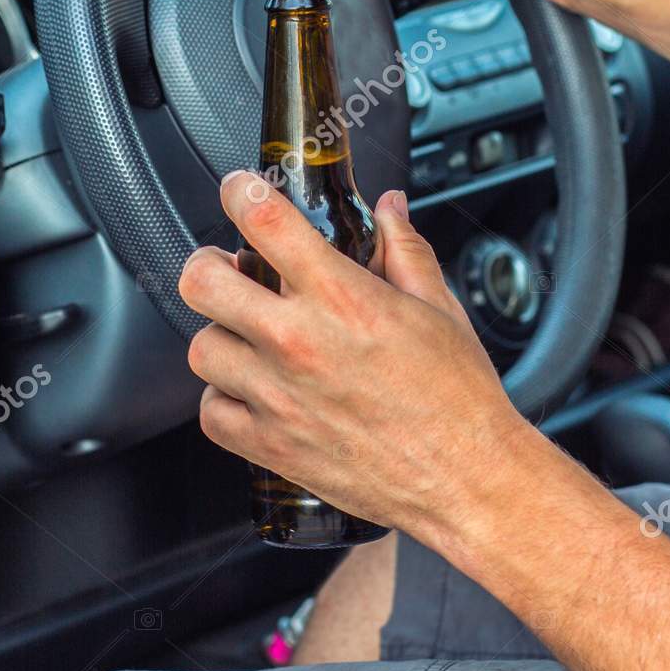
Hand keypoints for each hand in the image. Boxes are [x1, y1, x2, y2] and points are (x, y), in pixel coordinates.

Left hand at [177, 171, 532, 546]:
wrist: (468, 479)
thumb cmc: (459, 400)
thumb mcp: (439, 308)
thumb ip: (404, 249)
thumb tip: (390, 210)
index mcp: (341, 298)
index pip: (264, 221)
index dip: (240, 194)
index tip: (238, 191)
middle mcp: (298, 343)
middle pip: (202, 283)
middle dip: (208, 268)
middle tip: (224, 272)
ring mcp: (277, 397)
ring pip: (201, 349)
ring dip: (221, 339)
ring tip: (247, 342)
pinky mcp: (270, 446)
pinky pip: (211, 413)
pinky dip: (224, 402)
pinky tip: (252, 394)